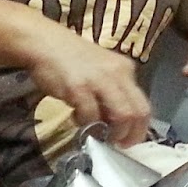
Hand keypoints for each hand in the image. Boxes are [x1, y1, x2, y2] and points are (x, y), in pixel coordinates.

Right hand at [24, 22, 152, 145]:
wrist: (44, 43)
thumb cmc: (71, 59)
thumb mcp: (100, 71)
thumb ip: (111, 92)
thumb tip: (117, 123)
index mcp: (125, 69)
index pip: (143, 104)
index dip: (139, 128)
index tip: (128, 140)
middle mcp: (117, 73)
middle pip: (137, 112)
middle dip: (129, 135)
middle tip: (117, 144)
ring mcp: (99, 80)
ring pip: (121, 116)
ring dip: (111, 133)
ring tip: (97, 133)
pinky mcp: (79, 88)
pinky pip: (91, 116)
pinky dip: (85, 124)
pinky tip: (76, 118)